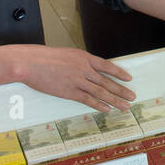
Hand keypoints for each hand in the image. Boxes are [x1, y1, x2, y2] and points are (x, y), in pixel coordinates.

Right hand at [18, 45, 135, 112]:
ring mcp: (77, 81)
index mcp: (84, 57)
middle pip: (107, 81)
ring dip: (115, 100)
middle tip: (133, 97)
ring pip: (101, 92)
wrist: (31, 63)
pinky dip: (99, 105)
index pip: (106, 66)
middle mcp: (84, 69)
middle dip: (121, 90)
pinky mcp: (69, 92)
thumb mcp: (66, 54)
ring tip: (125, 106)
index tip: (129, 78)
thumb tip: (87, 69)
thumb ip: (78, 62)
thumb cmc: (44, 57)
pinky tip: (108, 109)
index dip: (119, 73)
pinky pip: (88, 99)